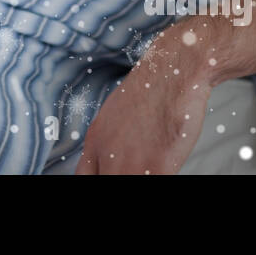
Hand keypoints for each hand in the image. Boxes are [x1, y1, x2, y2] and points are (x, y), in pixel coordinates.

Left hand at [75, 32, 213, 174]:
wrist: (172, 72)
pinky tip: (166, 168)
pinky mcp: (155, 167)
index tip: (111, 172)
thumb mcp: (117, 113)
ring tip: (150, 167)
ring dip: (139, 175)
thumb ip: (112, 140)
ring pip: (124, 182)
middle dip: (118, 177)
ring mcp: (130, 164)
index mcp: (95, 139)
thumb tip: (119, 155)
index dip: (99, 176)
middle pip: (103, 181)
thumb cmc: (152, 89)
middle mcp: (106, 154)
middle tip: (137, 169)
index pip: (83, 175)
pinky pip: (151, 182)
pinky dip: (158, 177)